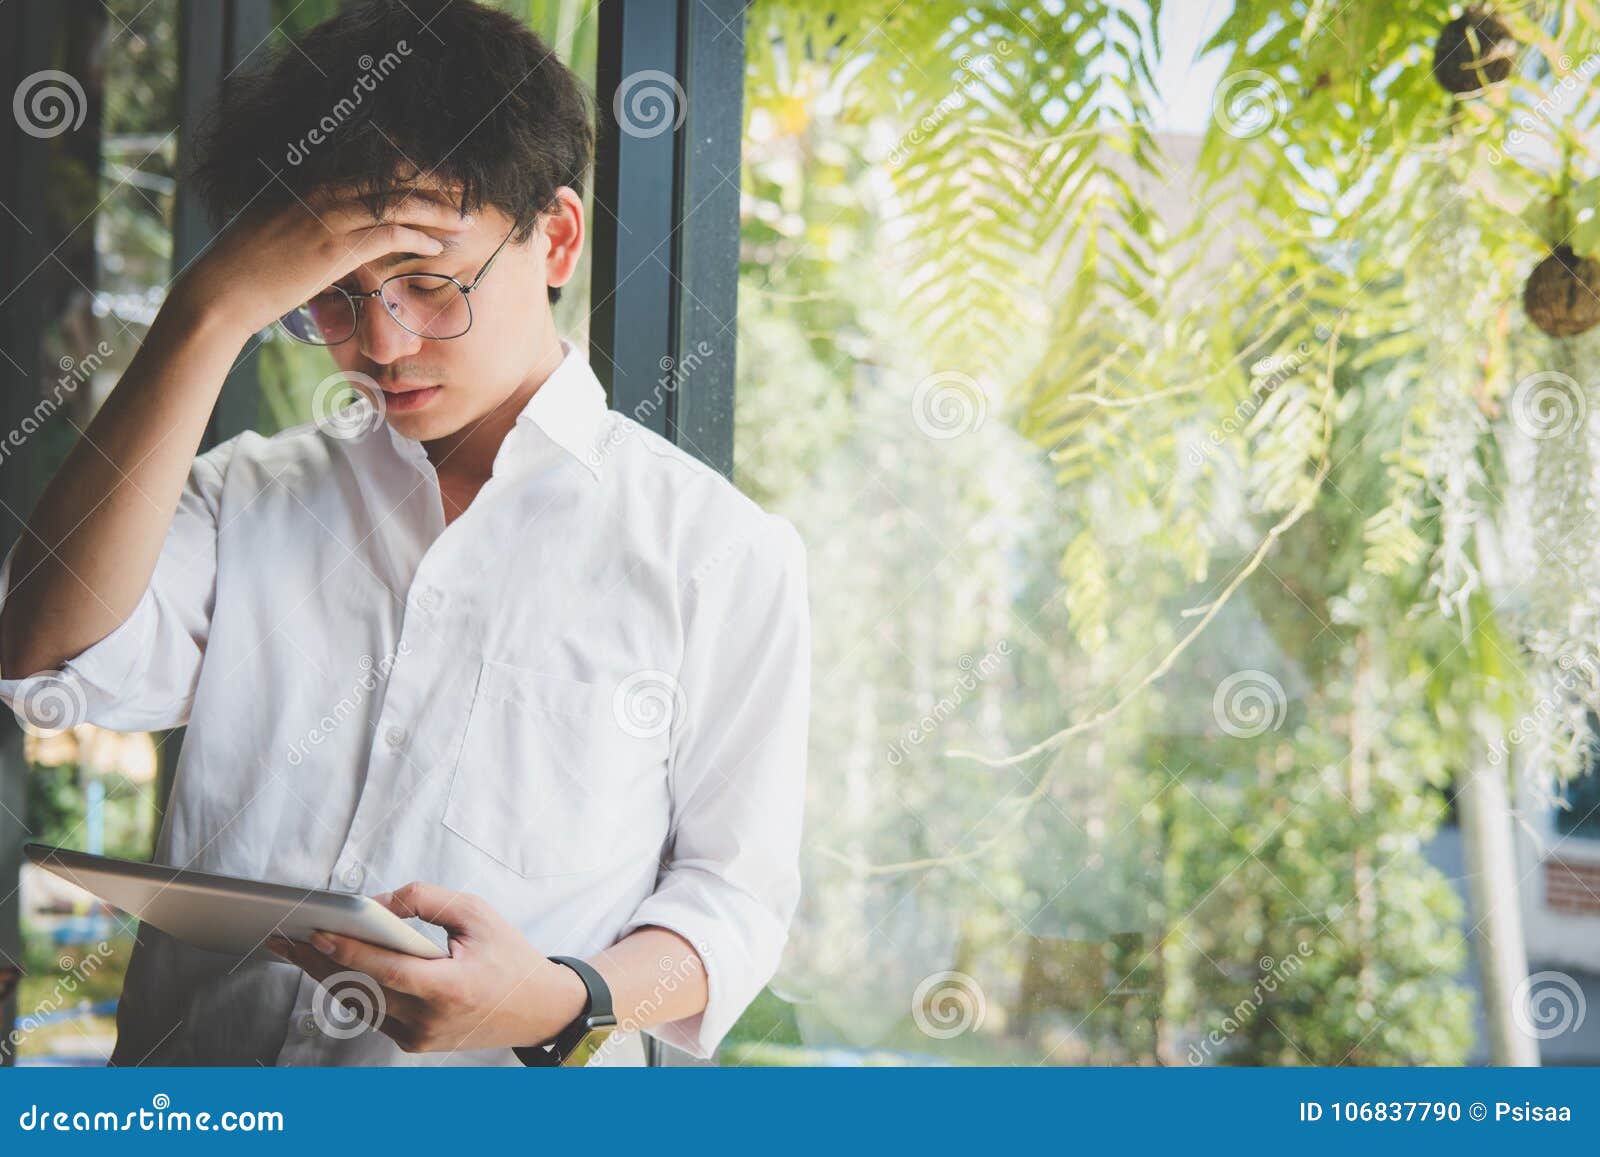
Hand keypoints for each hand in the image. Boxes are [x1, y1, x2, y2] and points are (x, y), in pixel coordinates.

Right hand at [168, 194, 473, 341]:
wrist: (221, 289)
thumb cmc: (247, 268)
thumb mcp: (279, 231)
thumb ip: (309, 222)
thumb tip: (332, 233)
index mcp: (309, 185)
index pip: (370, 168)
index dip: (408, 168)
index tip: (436, 174)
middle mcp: (320, 194)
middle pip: (390, 178)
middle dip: (433, 182)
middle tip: (465, 188)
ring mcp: (326, 219)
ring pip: (396, 204)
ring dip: (435, 212)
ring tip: (462, 220)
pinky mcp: (332, 248)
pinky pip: (386, 235)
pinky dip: (416, 238)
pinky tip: (436, 246)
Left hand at [267, 881, 588, 1054]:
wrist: (536, 1008)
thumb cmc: (509, 957)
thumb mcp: (476, 913)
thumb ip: (426, 901)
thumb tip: (380, 905)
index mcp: (450, 987)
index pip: (388, 970)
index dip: (350, 952)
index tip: (319, 933)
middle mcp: (430, 1019)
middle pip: (361, 988)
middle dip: (319, 961)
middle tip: (286, 938)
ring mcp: (420, 1036)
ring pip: (360, 1003)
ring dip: (327, 975)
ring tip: (297, 949)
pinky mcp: (414, 1043)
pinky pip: (373, 1013)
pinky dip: (351, 988)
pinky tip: (330, 968)